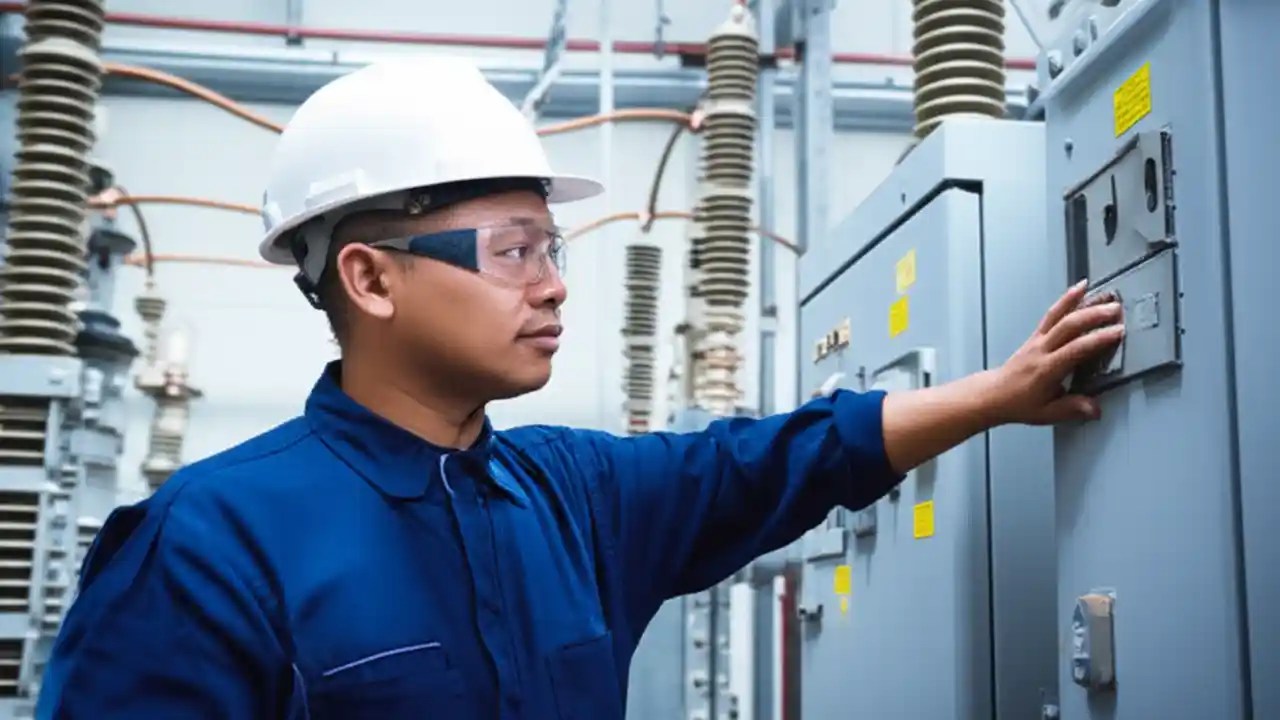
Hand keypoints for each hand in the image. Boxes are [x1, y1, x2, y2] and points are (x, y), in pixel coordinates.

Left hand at [987, 280, 1125, 425]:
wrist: (994, 394)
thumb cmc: (1020, 403)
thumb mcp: (1047, 413)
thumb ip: (1072, 409)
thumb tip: (1095, 409)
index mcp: (1046, 370)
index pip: (1075, 349)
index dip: (1097, 340)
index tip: (1118, 332)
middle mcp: (1041, 350)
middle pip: (1068, 326)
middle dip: (1093, 316)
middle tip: (1117, 310)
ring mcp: (1037, 340)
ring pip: (1059, 315)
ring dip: (1082, 302)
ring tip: (1102, 293)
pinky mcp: (1036, 335)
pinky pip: (1052, 314)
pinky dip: (1066, 300)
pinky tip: (1079, 288)